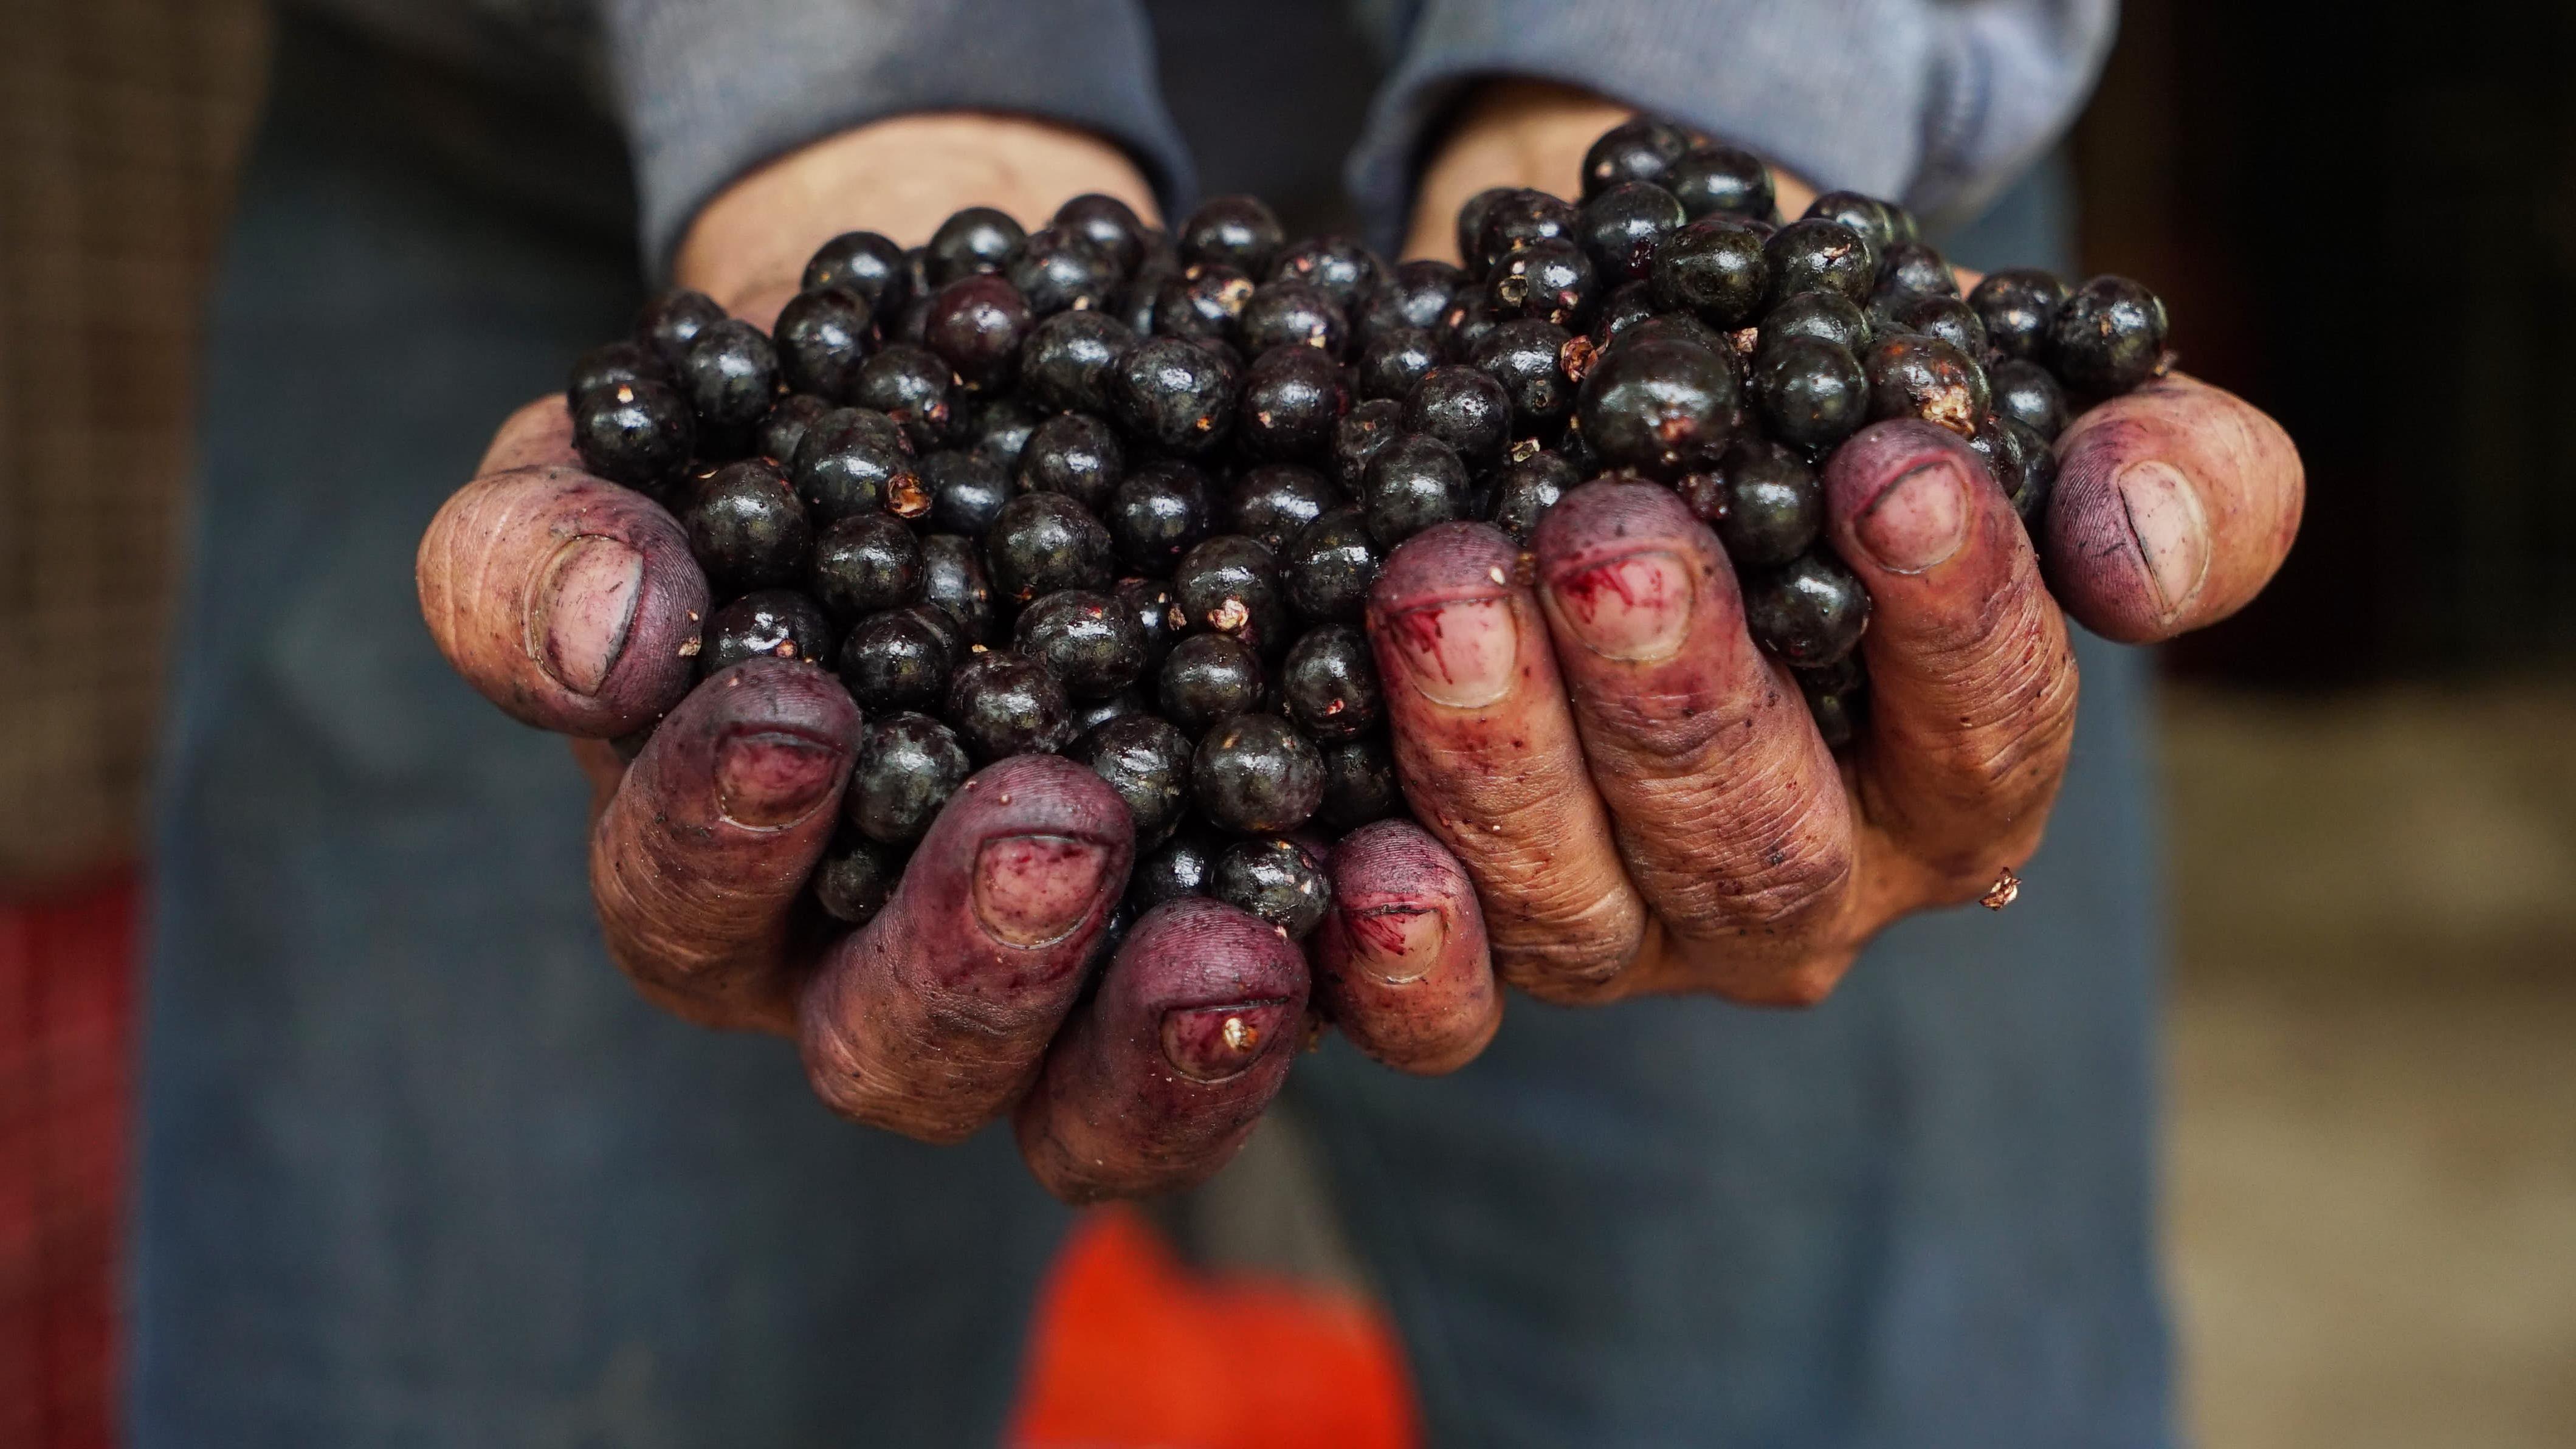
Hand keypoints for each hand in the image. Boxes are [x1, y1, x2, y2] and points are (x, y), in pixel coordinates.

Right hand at [416, 115, 1502, 1201]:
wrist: (982, 406)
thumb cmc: (764, 460)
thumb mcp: (614, 470)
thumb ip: (544, 557)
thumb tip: (607, 635)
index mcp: (727, 890)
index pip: (691, 906)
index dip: (728, 835)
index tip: (798, 712)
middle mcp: (902, 979)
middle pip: (911, 1057)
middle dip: (979, 965)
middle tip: (1055, 833)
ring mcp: (1095, 988)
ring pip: (1112, 1107)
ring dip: (1178, 1042)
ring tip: (1246, 945)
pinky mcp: (1271, 942)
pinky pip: (1330, 1025)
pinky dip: (1376, 974)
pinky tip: (1402, 877)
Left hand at [1369, 84, 2302, 1005]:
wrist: (1637, 420)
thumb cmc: (1844, 420)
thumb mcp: (2021, 409)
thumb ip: (2162, 476)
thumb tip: (2139, 552)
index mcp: (1952, 788)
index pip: (1987, 726)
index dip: (1955, 612)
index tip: (1898, 468)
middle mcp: (1796, 891)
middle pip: (1754, 845)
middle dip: (1679, 699)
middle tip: (1611, 544)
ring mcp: (1626, 934)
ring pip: (1575, 912)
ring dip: (1502, 767)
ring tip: (1441, 598)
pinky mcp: (1473, 947)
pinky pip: (1435, 1012)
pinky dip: (1396, 959)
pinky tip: (1354, 862)